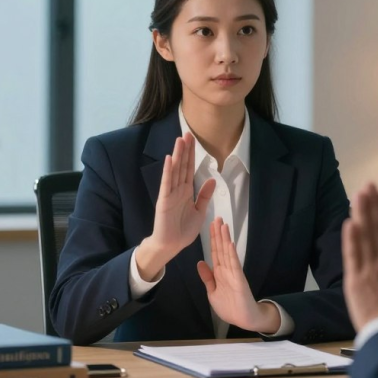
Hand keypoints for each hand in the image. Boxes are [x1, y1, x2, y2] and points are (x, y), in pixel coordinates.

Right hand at [137, 132, 215, 280]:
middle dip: (185, 150)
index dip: (192, 155)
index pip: (190, 169)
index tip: (194, 140)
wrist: (171, 246)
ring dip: (177, 155)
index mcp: (186, 191)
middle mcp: (177, 189)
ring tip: (180, 140)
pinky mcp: (164, 200)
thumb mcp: (199, 212)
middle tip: (187, 132)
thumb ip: (204, 195)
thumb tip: (213, 179)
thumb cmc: (183, 231)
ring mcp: (170, 193)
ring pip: (175, 170)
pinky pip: (166, 183)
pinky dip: (168, 171)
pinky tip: (169, 158)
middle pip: (182, 165)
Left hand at [197, 217, 280, 333]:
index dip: (212, 239)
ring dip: (225, 239)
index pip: (215, 252)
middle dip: (218, 234)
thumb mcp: (213, 292)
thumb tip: (200, 262)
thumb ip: (207, 278)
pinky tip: (229, 243)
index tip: (210, 226)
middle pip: (221, 249)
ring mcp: (233, 273)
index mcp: (219, 273)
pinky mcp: (239, 279)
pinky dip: (231, 254)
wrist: (244, 319)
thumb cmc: (229, 307)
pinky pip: (234, 265)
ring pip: (227, 253)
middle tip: (217, 218)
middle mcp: (226, 270)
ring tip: (223, 225)